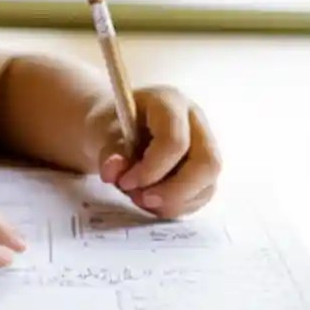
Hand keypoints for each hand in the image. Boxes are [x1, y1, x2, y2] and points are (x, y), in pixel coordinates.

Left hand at [92, 86, 221, 217]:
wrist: (115, 130)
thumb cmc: (111, 126)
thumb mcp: (101, 132)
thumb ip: (109, 152)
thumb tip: (115, 172)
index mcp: (169, 103)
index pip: (175, 141)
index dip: (151, 169)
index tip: (125, 182)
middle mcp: (195, 122)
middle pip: (207, 163)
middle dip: (174, 192)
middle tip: (141, 199)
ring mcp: (205, 146)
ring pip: (208, 184)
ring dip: (173, 202)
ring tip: (141, 198)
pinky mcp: (204, 170)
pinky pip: (202, 196)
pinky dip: (176, 206)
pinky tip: (152, 201)